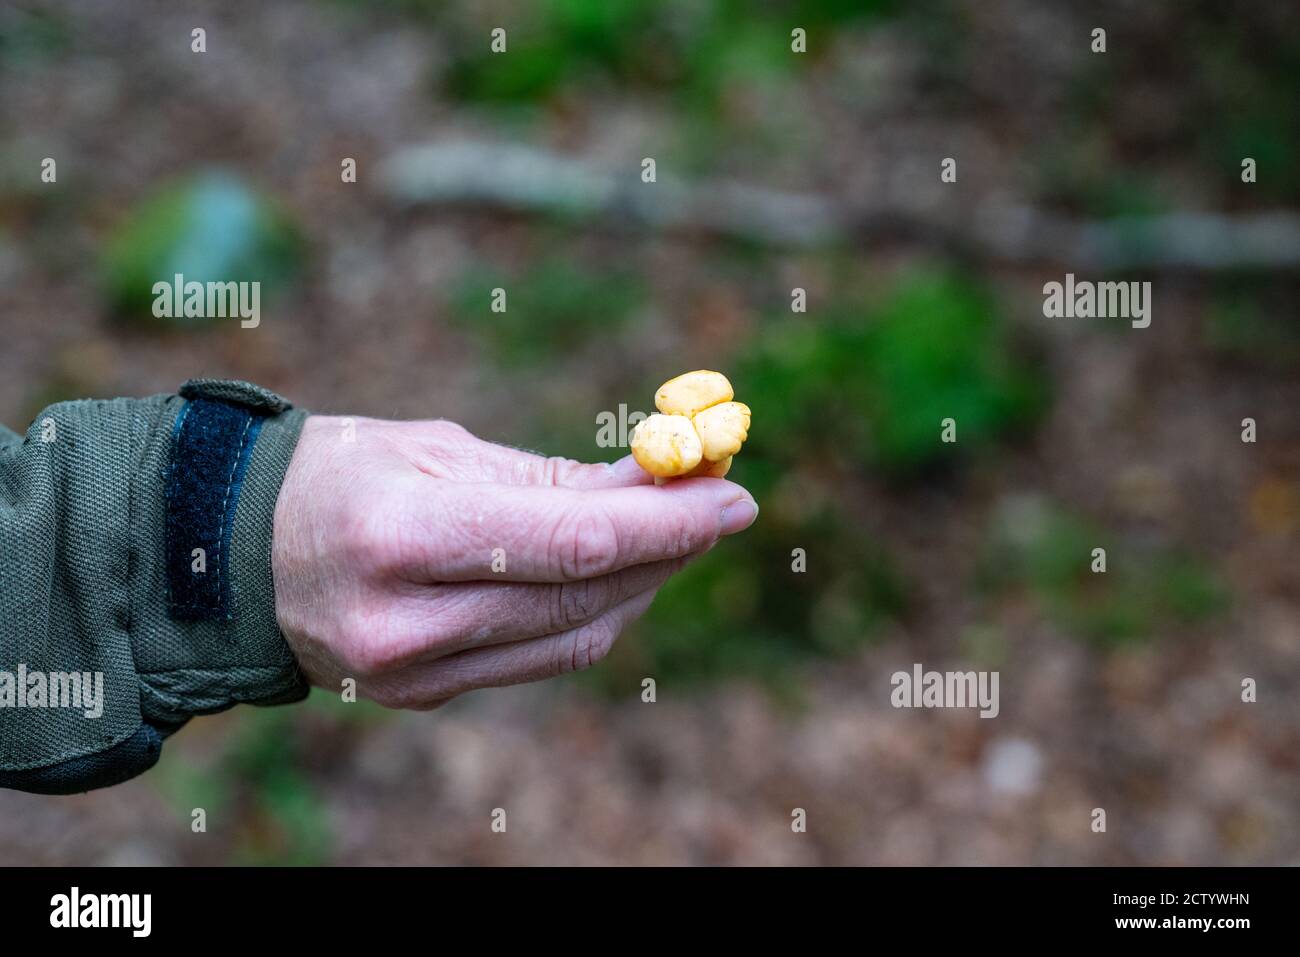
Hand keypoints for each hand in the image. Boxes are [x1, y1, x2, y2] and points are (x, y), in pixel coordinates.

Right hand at [271, 416, 758, 707]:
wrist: (233, 556)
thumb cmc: (338, 474)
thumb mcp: (437, 448)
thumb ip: (550, 480)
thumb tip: (659, 483)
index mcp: (404, 534)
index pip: (573, 542)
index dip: (669, 523)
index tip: (736, 495)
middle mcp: (409, 619)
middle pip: (586, 595)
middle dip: (670, 549)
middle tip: (720, 502)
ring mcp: (414, 673)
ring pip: (575, 637)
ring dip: (643, 585)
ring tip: (677, 533)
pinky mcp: (423, 696)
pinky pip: (540, 659)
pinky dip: (594, 615)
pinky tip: (620, 576)